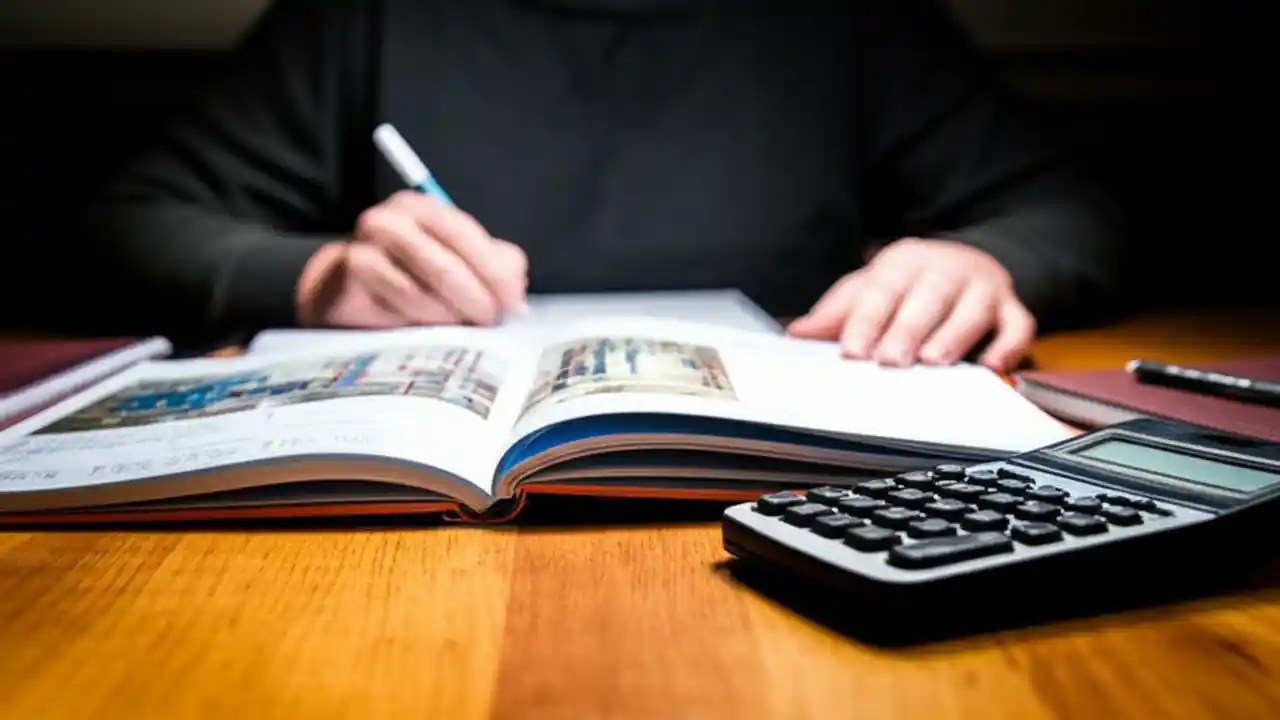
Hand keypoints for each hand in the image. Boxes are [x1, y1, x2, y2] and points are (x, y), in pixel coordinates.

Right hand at [296, 191, 527, 327]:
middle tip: (490, 320)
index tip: (513, 301)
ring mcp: (361, 252)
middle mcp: (386, 222)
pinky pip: (392, 314)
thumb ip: (497, 265)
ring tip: (460, 326)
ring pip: (417, 294)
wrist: (347, 285)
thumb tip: (516, 289)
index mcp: (419, 207)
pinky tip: (426, 329)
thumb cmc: (415, 270)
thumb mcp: (461, 258)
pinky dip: (415, 325)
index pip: (462, 233)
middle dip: (474, 298)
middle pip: (442, 265)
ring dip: (446, 318)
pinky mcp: (346, 287)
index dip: (493, 270)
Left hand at [786, 237, 1035, 371]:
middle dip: (907, 329)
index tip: (852, 350)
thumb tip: (797, 333)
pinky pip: (1018, 325)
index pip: (882, 290)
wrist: (965, 262)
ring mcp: (982, 288)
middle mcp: (945, 269)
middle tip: (890, 360)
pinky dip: (1009, 346)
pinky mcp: (1012, 307)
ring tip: (934, 361)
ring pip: (971, 310)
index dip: (865, 320)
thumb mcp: (869, 289)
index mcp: (903, 262)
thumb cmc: (907, 285)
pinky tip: (991, 367)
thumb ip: (836, 313)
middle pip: (926, 299)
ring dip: (953, 335)